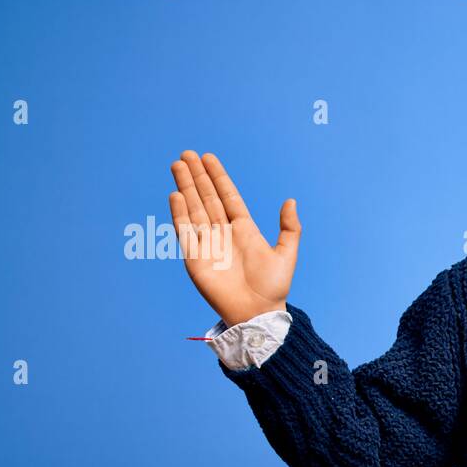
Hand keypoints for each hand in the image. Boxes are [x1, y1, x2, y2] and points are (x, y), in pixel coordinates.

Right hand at [169, 150, 301, 326]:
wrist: (257, 313)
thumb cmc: (273, 287)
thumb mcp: (286, 254)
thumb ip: (289, 228)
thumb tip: (291, 201)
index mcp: (244, 229)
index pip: (227, 196)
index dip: (218, 177)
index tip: (208, 158)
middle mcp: (223, 233)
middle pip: (207, 197)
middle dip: (197, 176)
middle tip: (187, 153)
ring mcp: (208, 244)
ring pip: (194, 209)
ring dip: (186, 187)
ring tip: (178, 164)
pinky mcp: (195, 258)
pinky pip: (185, 231)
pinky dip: (180, 213)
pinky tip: (176, 194)